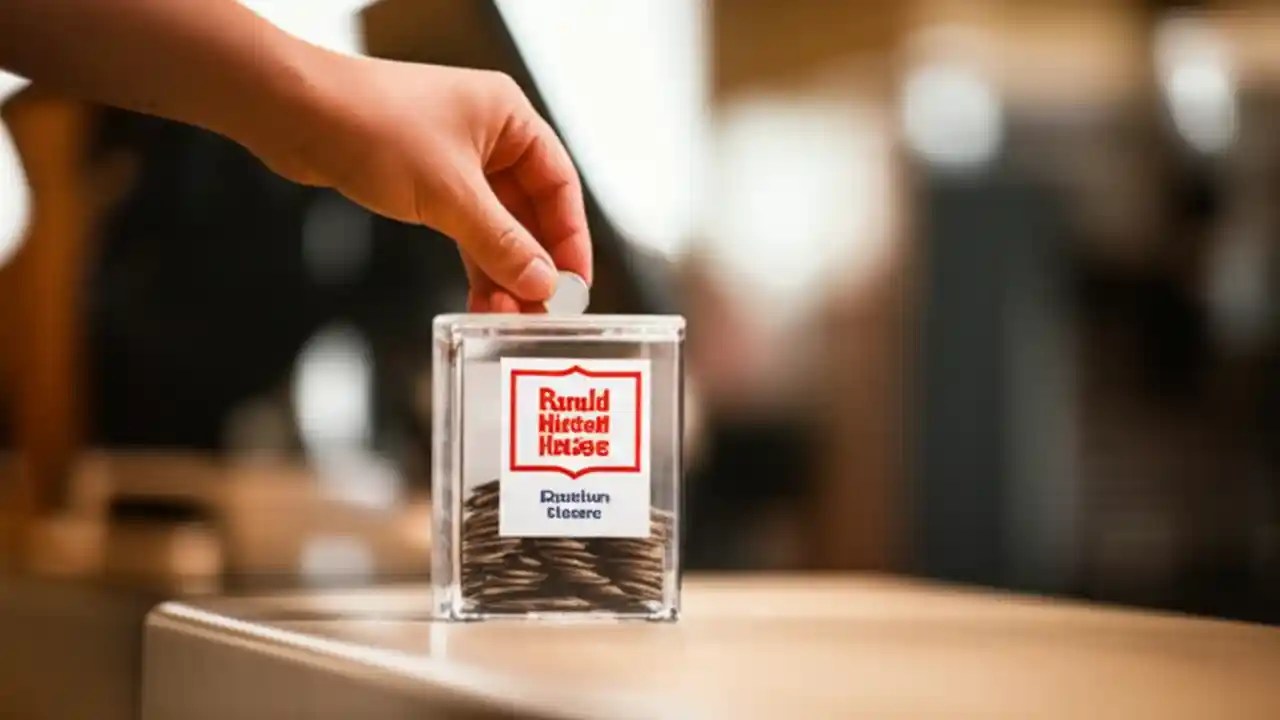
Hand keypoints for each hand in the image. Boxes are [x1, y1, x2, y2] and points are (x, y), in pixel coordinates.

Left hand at [257, 56, 591, 312]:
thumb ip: (501, 244)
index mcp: (508, 117)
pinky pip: (465, 227)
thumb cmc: (371, 125)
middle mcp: (488, 134)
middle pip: (530, 209)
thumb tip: (541, 282)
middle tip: (540, 310)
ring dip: (503, 270)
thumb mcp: (449, 195)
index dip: (570, 238)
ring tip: (507, 314)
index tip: (574, 285)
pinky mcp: (425, 180)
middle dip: (533, 263)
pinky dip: (474, 261)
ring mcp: (456, 158)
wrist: (296, 114)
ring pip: (496, 224)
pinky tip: (480, 296)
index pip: (560, 184)